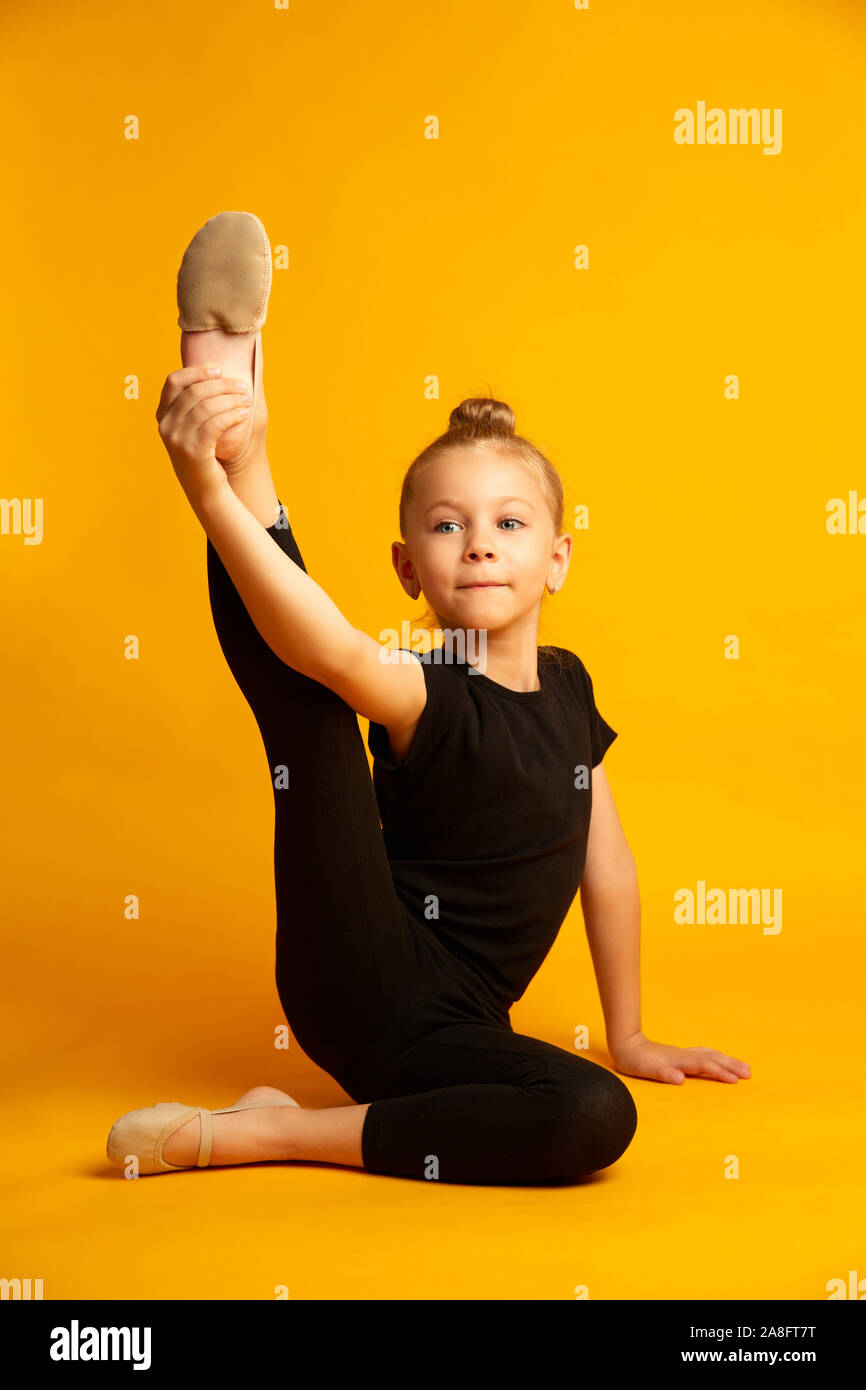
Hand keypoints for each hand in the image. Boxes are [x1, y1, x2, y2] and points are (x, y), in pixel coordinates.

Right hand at [155, 365, 250, 501]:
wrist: (206, 490)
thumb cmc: (205, 454)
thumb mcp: (193, 428)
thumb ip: (196, 405)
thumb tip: (219, 374)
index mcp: (163, 416)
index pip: (174, 382)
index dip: (197, 372)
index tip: (219, 370)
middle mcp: (166, 426)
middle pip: (194, 392)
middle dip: (222, 385)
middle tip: (242, 386)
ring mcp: (177, 439)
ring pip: (206, 407)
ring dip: (230, 399)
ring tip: (246, 399)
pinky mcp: (193, 450)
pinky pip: (215, 424)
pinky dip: (232, 416)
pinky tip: (243, 414)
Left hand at [609, 1030, 750, 1083]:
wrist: (626, 1044)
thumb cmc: (635, 1060)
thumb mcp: (644, 1069)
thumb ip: (662, 1073)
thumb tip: (680, 1079)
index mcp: (677, 1060)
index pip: (703, 1065)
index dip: (719, 1072)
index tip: (735, 1079)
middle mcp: (683, 1055)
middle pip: (712, 1058)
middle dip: (731, 1065)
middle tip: (749, 1073)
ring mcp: (683, 1054)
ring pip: (711, 1054)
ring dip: (728, 1060)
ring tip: (745, 1068)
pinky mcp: (681, 1055)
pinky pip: (706, 1054)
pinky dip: (718, 1057)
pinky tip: (722, 1060)